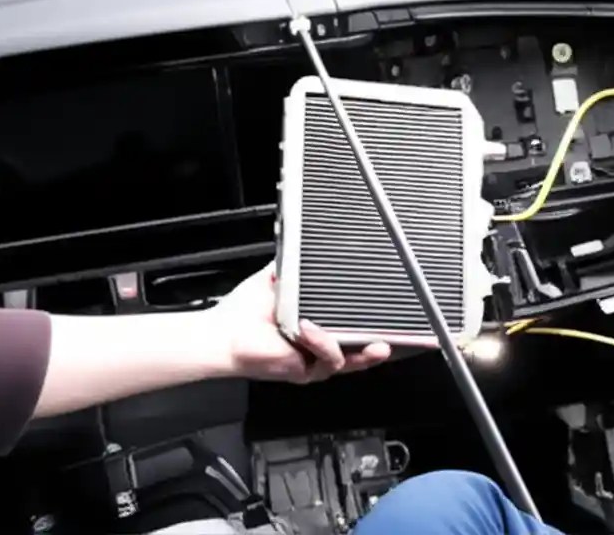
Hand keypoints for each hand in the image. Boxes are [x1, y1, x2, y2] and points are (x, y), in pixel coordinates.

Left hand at [209, 263, 390, 383]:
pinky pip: (328, 361)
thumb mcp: (277, 281)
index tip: (392, 315)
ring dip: (357, 348)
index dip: (374, 325)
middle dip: (380, 345)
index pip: (353, 328)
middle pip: (361, 351)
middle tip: (393, 336)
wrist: (221, 335)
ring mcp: (313, 362)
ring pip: (351, 360)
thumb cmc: (242, 314)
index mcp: (317, 328)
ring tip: (358, 335)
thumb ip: (295, 266)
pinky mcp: (304, 371)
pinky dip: (323, 343)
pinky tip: (309, 328)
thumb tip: (306, 242)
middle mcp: (319, 347)